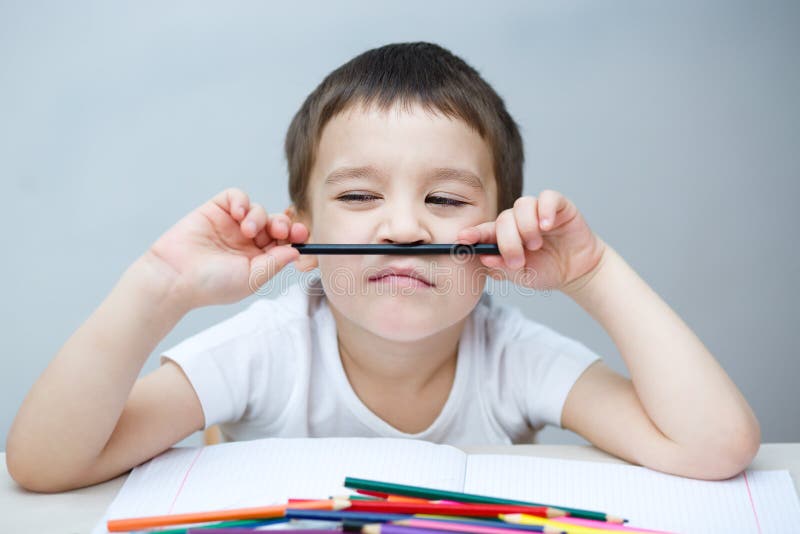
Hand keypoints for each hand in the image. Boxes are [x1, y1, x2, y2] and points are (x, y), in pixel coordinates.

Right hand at [146, 188, 308, 308]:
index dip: (295, 236)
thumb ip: (275, 263)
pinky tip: (238, 214)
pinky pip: (236, 196)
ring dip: (260, 217)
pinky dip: (242, 201)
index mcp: (259, 259)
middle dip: (284, 224)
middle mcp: (247, 241)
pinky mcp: (215, 210)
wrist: (175, 277)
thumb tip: (297, 251)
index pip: (284, 242)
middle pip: (276, 223)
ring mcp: (231, 225)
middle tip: (282, 229)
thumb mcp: (251, 278)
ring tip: (247, 230)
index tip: (302, 234)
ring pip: (259, 210)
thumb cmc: (211, 284)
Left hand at [456, 190, 605, 291]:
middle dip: (508, 241)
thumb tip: (485, 258)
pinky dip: (545, 211)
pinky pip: (547, 198)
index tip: (463, 239)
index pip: (485, 231)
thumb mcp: (523, 276)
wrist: (577, 272)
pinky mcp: (558, 206)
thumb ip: (504, 267)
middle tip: (518, 260)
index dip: (473, 233)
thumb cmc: (547, 271)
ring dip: (526, 227)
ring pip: (522, 205)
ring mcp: (537, 211)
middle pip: (504, 219)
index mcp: (504, 237)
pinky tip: (547, 226)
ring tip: (536, 245)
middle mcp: (518, 220)